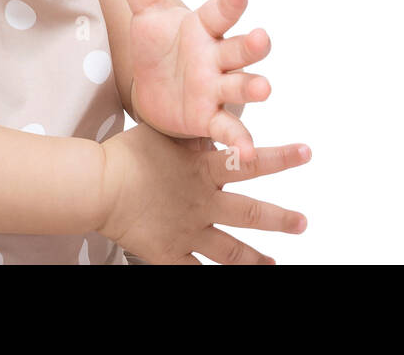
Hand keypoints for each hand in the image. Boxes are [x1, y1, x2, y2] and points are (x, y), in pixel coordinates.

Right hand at [98, 121, 309, 263]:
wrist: (98, 185)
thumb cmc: (126, 155)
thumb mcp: (165, 133)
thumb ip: (195, 133)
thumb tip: (218, 121)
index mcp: (202, 170)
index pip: (249, 161)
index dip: (280, 157)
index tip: (306, 153)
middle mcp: (202, 202)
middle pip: (250, 213)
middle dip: (280, 219)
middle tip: (302, 222)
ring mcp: (188, 231)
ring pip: (231, 251)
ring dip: (256, 259)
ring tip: (273, 264)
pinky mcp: (170, 254)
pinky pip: (195, 274)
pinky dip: (214, 280)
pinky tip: (227, 283)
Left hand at [115, 0, 271, 163]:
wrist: (153, 90)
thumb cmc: (159, 47)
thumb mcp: (146, 16)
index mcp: (204, 28)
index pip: (220, 11)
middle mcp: (217, 56)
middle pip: (239, 49)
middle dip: (252, 45)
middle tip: (262, 38)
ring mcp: (217, 88)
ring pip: (241, 85)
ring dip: (253, 86)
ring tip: (264, 88)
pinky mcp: (210, 117)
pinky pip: (228, 129)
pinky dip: (239, 141)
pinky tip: (246, 153)